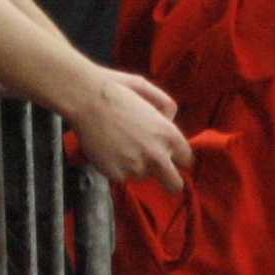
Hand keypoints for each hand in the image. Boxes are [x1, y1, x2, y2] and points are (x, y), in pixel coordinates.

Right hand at [69, 66, 193, 189]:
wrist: (86, 99)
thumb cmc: (118, 90)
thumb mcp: (151, 91)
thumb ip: (166, 107)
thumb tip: (169, 121)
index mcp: (169, 135)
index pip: (187, 160)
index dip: (178, 158)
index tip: (171, 157)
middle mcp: (157, 155)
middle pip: (174, 184)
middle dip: (170, 180)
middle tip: (159, 172)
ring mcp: (136, 168)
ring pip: (144, 177)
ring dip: (137, 166)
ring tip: (122, 143)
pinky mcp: (116, 175)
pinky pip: (123, 177)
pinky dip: (118, 167)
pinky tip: (110, 149)